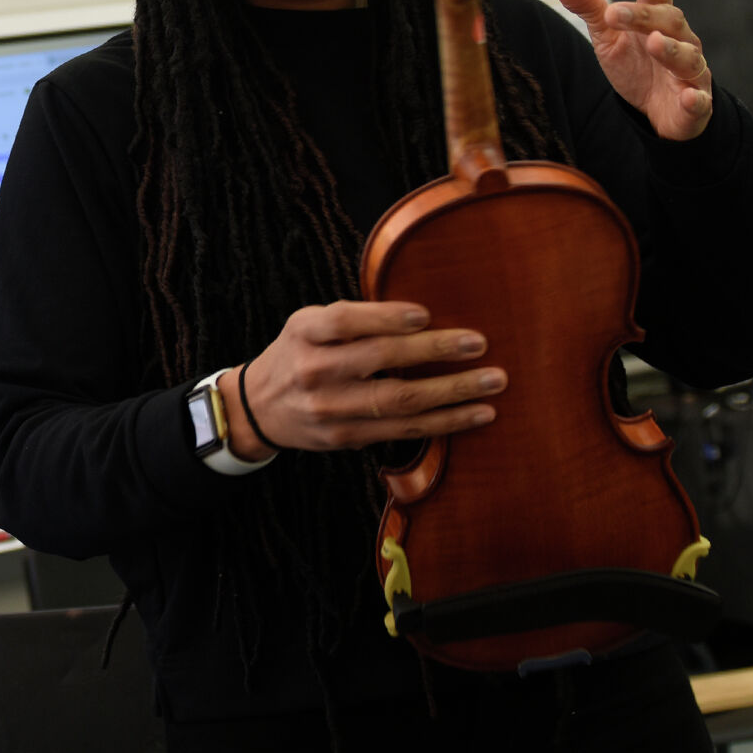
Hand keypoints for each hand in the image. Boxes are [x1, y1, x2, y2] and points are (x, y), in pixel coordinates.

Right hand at [219, 301, 505, 458]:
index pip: (346, 321)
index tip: (425, 314)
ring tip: (492, 383)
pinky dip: (445, 422)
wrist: (260, 407)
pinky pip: (404, 430)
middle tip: (478, 343)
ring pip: (399, 402)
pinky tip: (475, 414)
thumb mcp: (309, 324)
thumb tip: (423, 316)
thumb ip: (353, 319)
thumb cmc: (299, 353)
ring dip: (453, 393)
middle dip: (435, 351)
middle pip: (380, 360)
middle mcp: (314, 371)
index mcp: (305, 333)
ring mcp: (331, 409)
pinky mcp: (348, 438)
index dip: (386, 317)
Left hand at [555, 0, 713, 140]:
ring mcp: (690, 72)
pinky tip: (688, 98)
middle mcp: (681, 41)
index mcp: (657, 22)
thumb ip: (591, 10)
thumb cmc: (636, 66)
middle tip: (617, 14)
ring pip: (687, 58)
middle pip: (670, 22)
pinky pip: (699, 100)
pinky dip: (695, 99)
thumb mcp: (608, 37)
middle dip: (646, 16)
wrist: (656, 112)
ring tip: (653, 43)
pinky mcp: (696, 103)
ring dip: (671, 50)